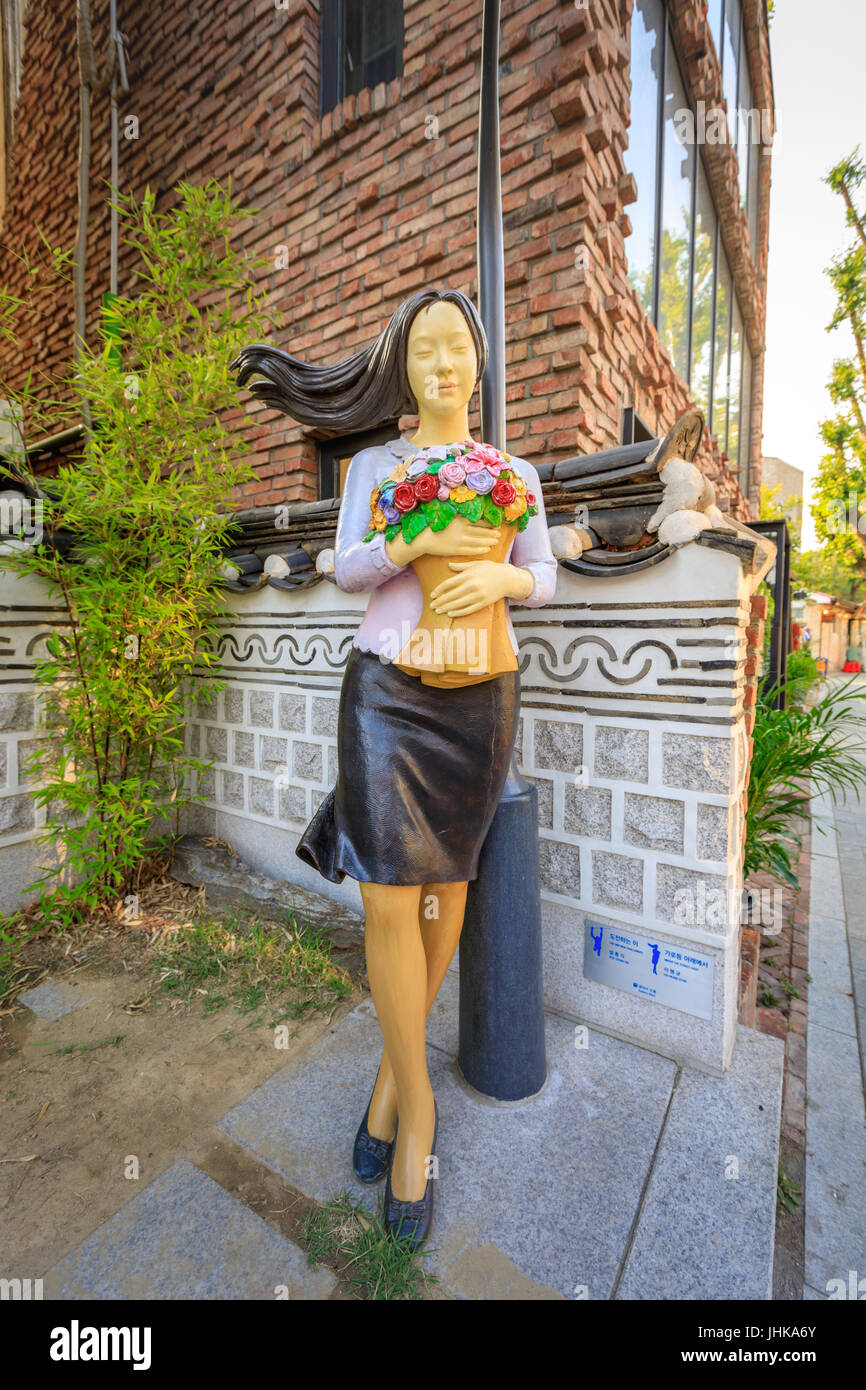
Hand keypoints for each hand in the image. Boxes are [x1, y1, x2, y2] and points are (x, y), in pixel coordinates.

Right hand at [385, 515, 500, 566]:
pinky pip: (471, 550)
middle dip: (492, 533)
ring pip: (478, 541)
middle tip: (499, 534)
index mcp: (459, 519)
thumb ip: (461, 516)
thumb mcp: (448, 516)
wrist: (422, 538)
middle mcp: (461, 529)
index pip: (479, 520)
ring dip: (489, 541)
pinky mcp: (455, 550)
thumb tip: (474, 514)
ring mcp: (458, 540)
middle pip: (481, 531)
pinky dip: (481, 549)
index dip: (489, 523)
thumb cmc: (435, 525)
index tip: (497, 524)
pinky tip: (487, 549)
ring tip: (496, 541)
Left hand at [430, 560, 533, 616]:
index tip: (432, 595)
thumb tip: (449, 565)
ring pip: (458, 604)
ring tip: (438, 611)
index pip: (449, 583)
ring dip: (446, 608)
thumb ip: (462, 566)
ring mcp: (478, 595)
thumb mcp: (477, 563)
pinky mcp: (484, 603)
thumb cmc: (492, 569)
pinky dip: (458, 612)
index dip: (439, 590)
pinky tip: (450, 614)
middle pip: (451, 595)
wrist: (509, 578)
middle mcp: (472, 585)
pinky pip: (468, 609)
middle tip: (431, 606)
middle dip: (440, 601)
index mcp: (469, 574)